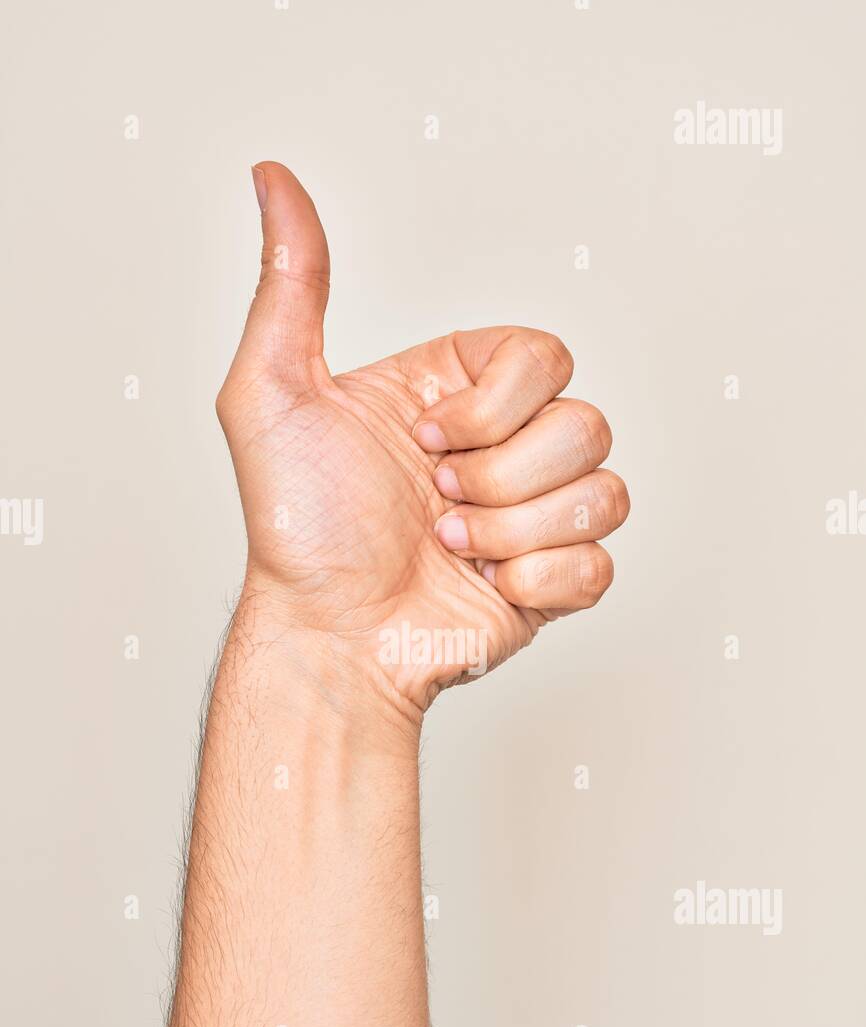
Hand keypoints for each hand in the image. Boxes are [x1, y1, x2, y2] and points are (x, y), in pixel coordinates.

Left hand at [216, 162, 628, 713]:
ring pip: (604, 491)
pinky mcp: (553, 582)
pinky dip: (541, 580)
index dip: (493, 406)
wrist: (329, 637)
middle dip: (498, 477)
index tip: (422, 441)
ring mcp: (532, 517)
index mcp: (458, 394)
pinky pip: (602, 562)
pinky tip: (486, 587)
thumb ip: (291, 285)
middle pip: (586, 423)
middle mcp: (503, 449)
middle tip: (434, 503)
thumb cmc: (297, 530)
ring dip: (515, 532)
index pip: (543, 356)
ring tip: (452, 549)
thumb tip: (275, 180)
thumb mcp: (272, 394)